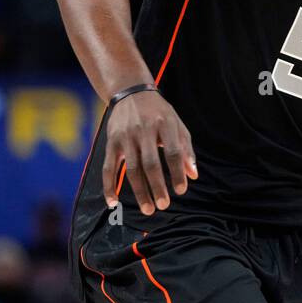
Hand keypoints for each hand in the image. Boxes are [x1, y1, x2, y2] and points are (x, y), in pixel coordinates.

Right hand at [102, 90, 196, 214]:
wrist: (130, 93)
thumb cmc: (159, 112)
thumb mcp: (177, 124)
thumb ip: (186, 149)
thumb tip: (193, 175)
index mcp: (164, 124)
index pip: (173, 152)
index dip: (177, 172)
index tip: (181, 191)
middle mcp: (143, 130)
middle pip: (151, 163)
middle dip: (158, 187)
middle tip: (164, 206)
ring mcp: (125, 137)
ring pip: (132, 169)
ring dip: (139, 191)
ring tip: (148, 209)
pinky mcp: (111, 142)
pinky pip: (108, 168)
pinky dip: (109, 186)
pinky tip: (113, 202)